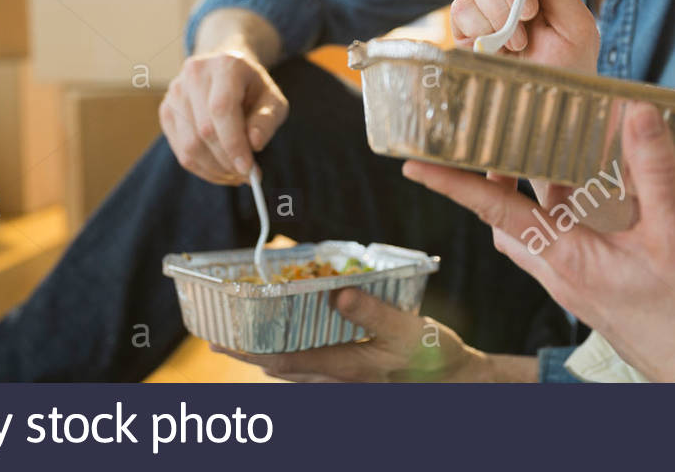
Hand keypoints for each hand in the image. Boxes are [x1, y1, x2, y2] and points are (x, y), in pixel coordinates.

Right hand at [159, 48, 288, 183]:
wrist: (226, 69)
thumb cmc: (252, 87)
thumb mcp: (272, 98)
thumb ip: (267, 119)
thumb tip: (254, 144)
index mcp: (224, 66)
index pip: (222, 109)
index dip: (234, 143)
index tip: (248, 169)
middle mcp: (194, 75)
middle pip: (205, 130)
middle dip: (227, 161)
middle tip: (247, 176)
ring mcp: (175, 93)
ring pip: (190, 145)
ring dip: (215, 169)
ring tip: (236, 174)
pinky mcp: (166, 111)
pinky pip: (181, 151)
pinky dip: (202, 168)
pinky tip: (221, 170)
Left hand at [211, 289, 500, 381]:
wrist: (457, 382)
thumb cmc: (435, 356)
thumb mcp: (409, 329)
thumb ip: (373, 312)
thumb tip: (337, 292)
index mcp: (343, 366)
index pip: (280, 359)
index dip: (244, 349)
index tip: (216, 338)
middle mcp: (335, 378)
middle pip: (277, 366)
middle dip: (246, 350)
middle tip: (218, 330)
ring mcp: (342, 380)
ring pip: (291, 369)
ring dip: (265, 351)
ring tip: (246, 329)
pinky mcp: (352, 375)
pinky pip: (310, 366)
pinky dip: (291, 351)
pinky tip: (294, 331)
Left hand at [404, 102, 674, 381]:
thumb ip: (653, 170)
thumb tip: (636, 114)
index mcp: (566, 257)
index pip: (495, 210)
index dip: (453, 184)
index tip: (415, 166)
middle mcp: (558, 272)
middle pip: (503, 222)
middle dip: (487, 185)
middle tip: (485, 147)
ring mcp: (572, 284)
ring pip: (528, 236)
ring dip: (525, 200)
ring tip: (538, 162)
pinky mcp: (589, 290)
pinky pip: (556, 247)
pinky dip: (557, 217)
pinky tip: (587, 200)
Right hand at [450, 0, 598, 73]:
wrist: (542, 115)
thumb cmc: (568, 73)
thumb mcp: (574, 26)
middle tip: (530, 12)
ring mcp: (485, 3)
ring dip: (500, 7)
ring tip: (520, 41)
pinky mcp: (463, 27)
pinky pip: (460, 7)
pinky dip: (481, 27)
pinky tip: (499, 50)